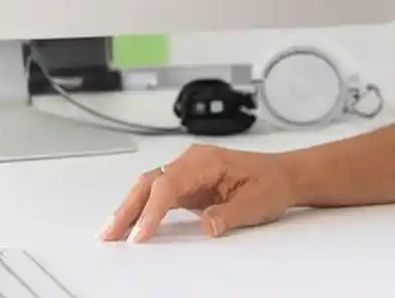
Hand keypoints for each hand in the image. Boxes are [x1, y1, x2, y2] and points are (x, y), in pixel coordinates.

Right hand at [99, 144, 296, 242]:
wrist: (285, 176)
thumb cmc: (273, 183)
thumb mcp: (257, 203)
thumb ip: (230, 214)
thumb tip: (207, 226)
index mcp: (207, 161)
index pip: (170, 184)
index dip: (153, 209)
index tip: (141, 233)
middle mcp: (193, 162)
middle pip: (151, 183)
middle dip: (127, 208)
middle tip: (108, 234)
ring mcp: (189, 173)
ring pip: (150, 188)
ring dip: (130, 209)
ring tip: (110, 233)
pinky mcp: (188, 185)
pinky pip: (159, 196)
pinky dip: (143, 210)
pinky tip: (130, 226)